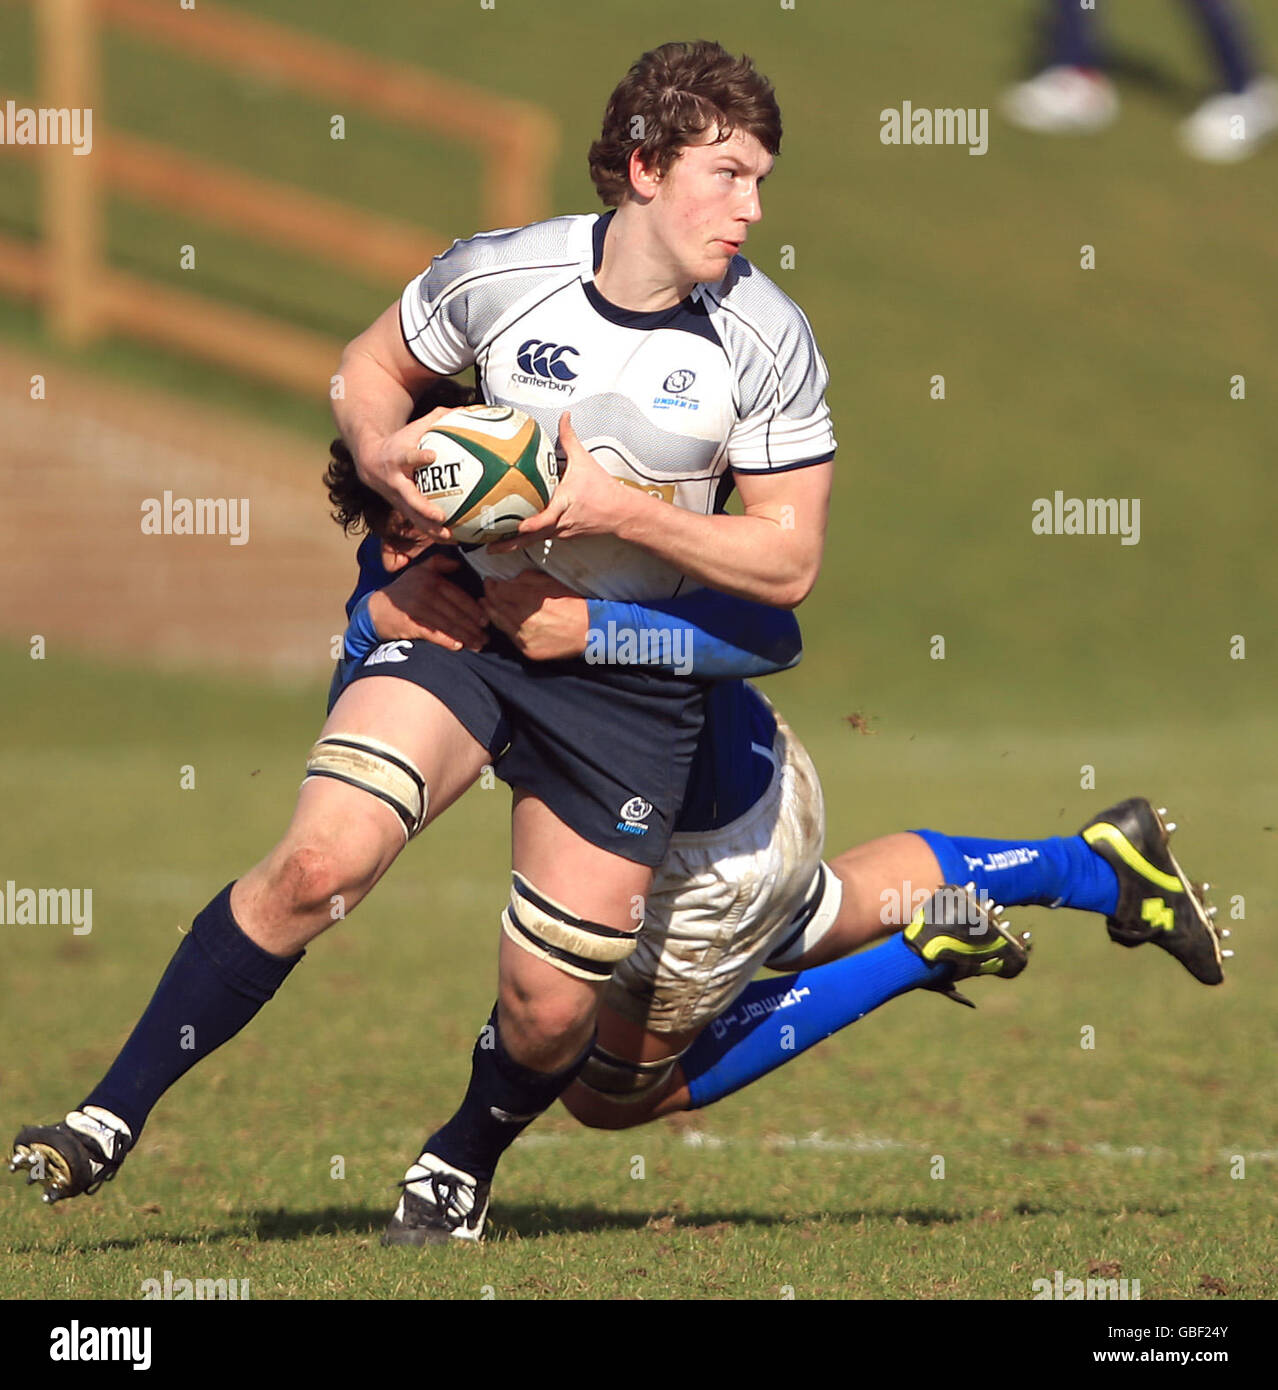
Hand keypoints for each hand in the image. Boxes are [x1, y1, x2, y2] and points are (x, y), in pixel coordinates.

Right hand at [355, 406, 461, 541]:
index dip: (418, 456)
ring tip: (449, 537)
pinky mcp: (400, 508)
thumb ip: (437, 419)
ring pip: (412, 516)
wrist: (369, 460)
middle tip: (440, 516)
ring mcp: (395, 497)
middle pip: (408, 496)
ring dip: (429, 528)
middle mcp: (394, 481)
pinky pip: (417, 523)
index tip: (431, 455)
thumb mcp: (413, 429)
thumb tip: (464, 409)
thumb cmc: (399, 442)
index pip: (407, 455)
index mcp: (397, 457)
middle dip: (423, 507)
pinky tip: (452, 540)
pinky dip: (432, 532)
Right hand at [367, 552, 488, 652]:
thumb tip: (458, 564)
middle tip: (486, 638)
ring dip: (465, 636)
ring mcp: (417, 608)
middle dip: (473, 627)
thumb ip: (438, 564)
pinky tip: (458, 646)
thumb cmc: (402, 591)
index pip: (458, 596)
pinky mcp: (410, 623)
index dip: (474, 609)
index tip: (486, 620)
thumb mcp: (419, 571)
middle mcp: (425, 592)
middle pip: (455, 612)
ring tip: (478, 645)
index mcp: (431, 579)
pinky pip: (433, 633)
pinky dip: (447, 640)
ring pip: (447, 624)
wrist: (376, 609)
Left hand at [482, 571, 589, 660]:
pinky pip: (510, 637)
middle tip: (486, 590)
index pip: (500, 591)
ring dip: (491, 612)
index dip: (492, 585)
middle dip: (489, 596)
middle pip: (496, 606)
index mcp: (530, 601)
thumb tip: (509, 580)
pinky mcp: (528, 651)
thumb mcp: (553, 583)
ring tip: (486, 604)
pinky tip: (503, 620)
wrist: (590, 632)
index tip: (490, 580)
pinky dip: (505, 626)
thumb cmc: (574, 605)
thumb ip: (528, 580)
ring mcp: (524, 638)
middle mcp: (524, 621)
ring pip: (499, 623)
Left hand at [486, 412, 637, 552]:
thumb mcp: (585, 461)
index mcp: (565, 504)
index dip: (533, 522)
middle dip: (511, 543)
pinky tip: (508, 540)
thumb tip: (565, 416)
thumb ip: (570, 439)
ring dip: (513, 545)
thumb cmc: (602, 488)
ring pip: (534, 540)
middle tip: (488, 547)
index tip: (518, 524)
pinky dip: (524, 540)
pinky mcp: (562, 536)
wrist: (620, 513)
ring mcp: (561, 533)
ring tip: (491, 548)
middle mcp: (561, 522)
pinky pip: (540, 538)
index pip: (548, 517)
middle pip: (533, 536)